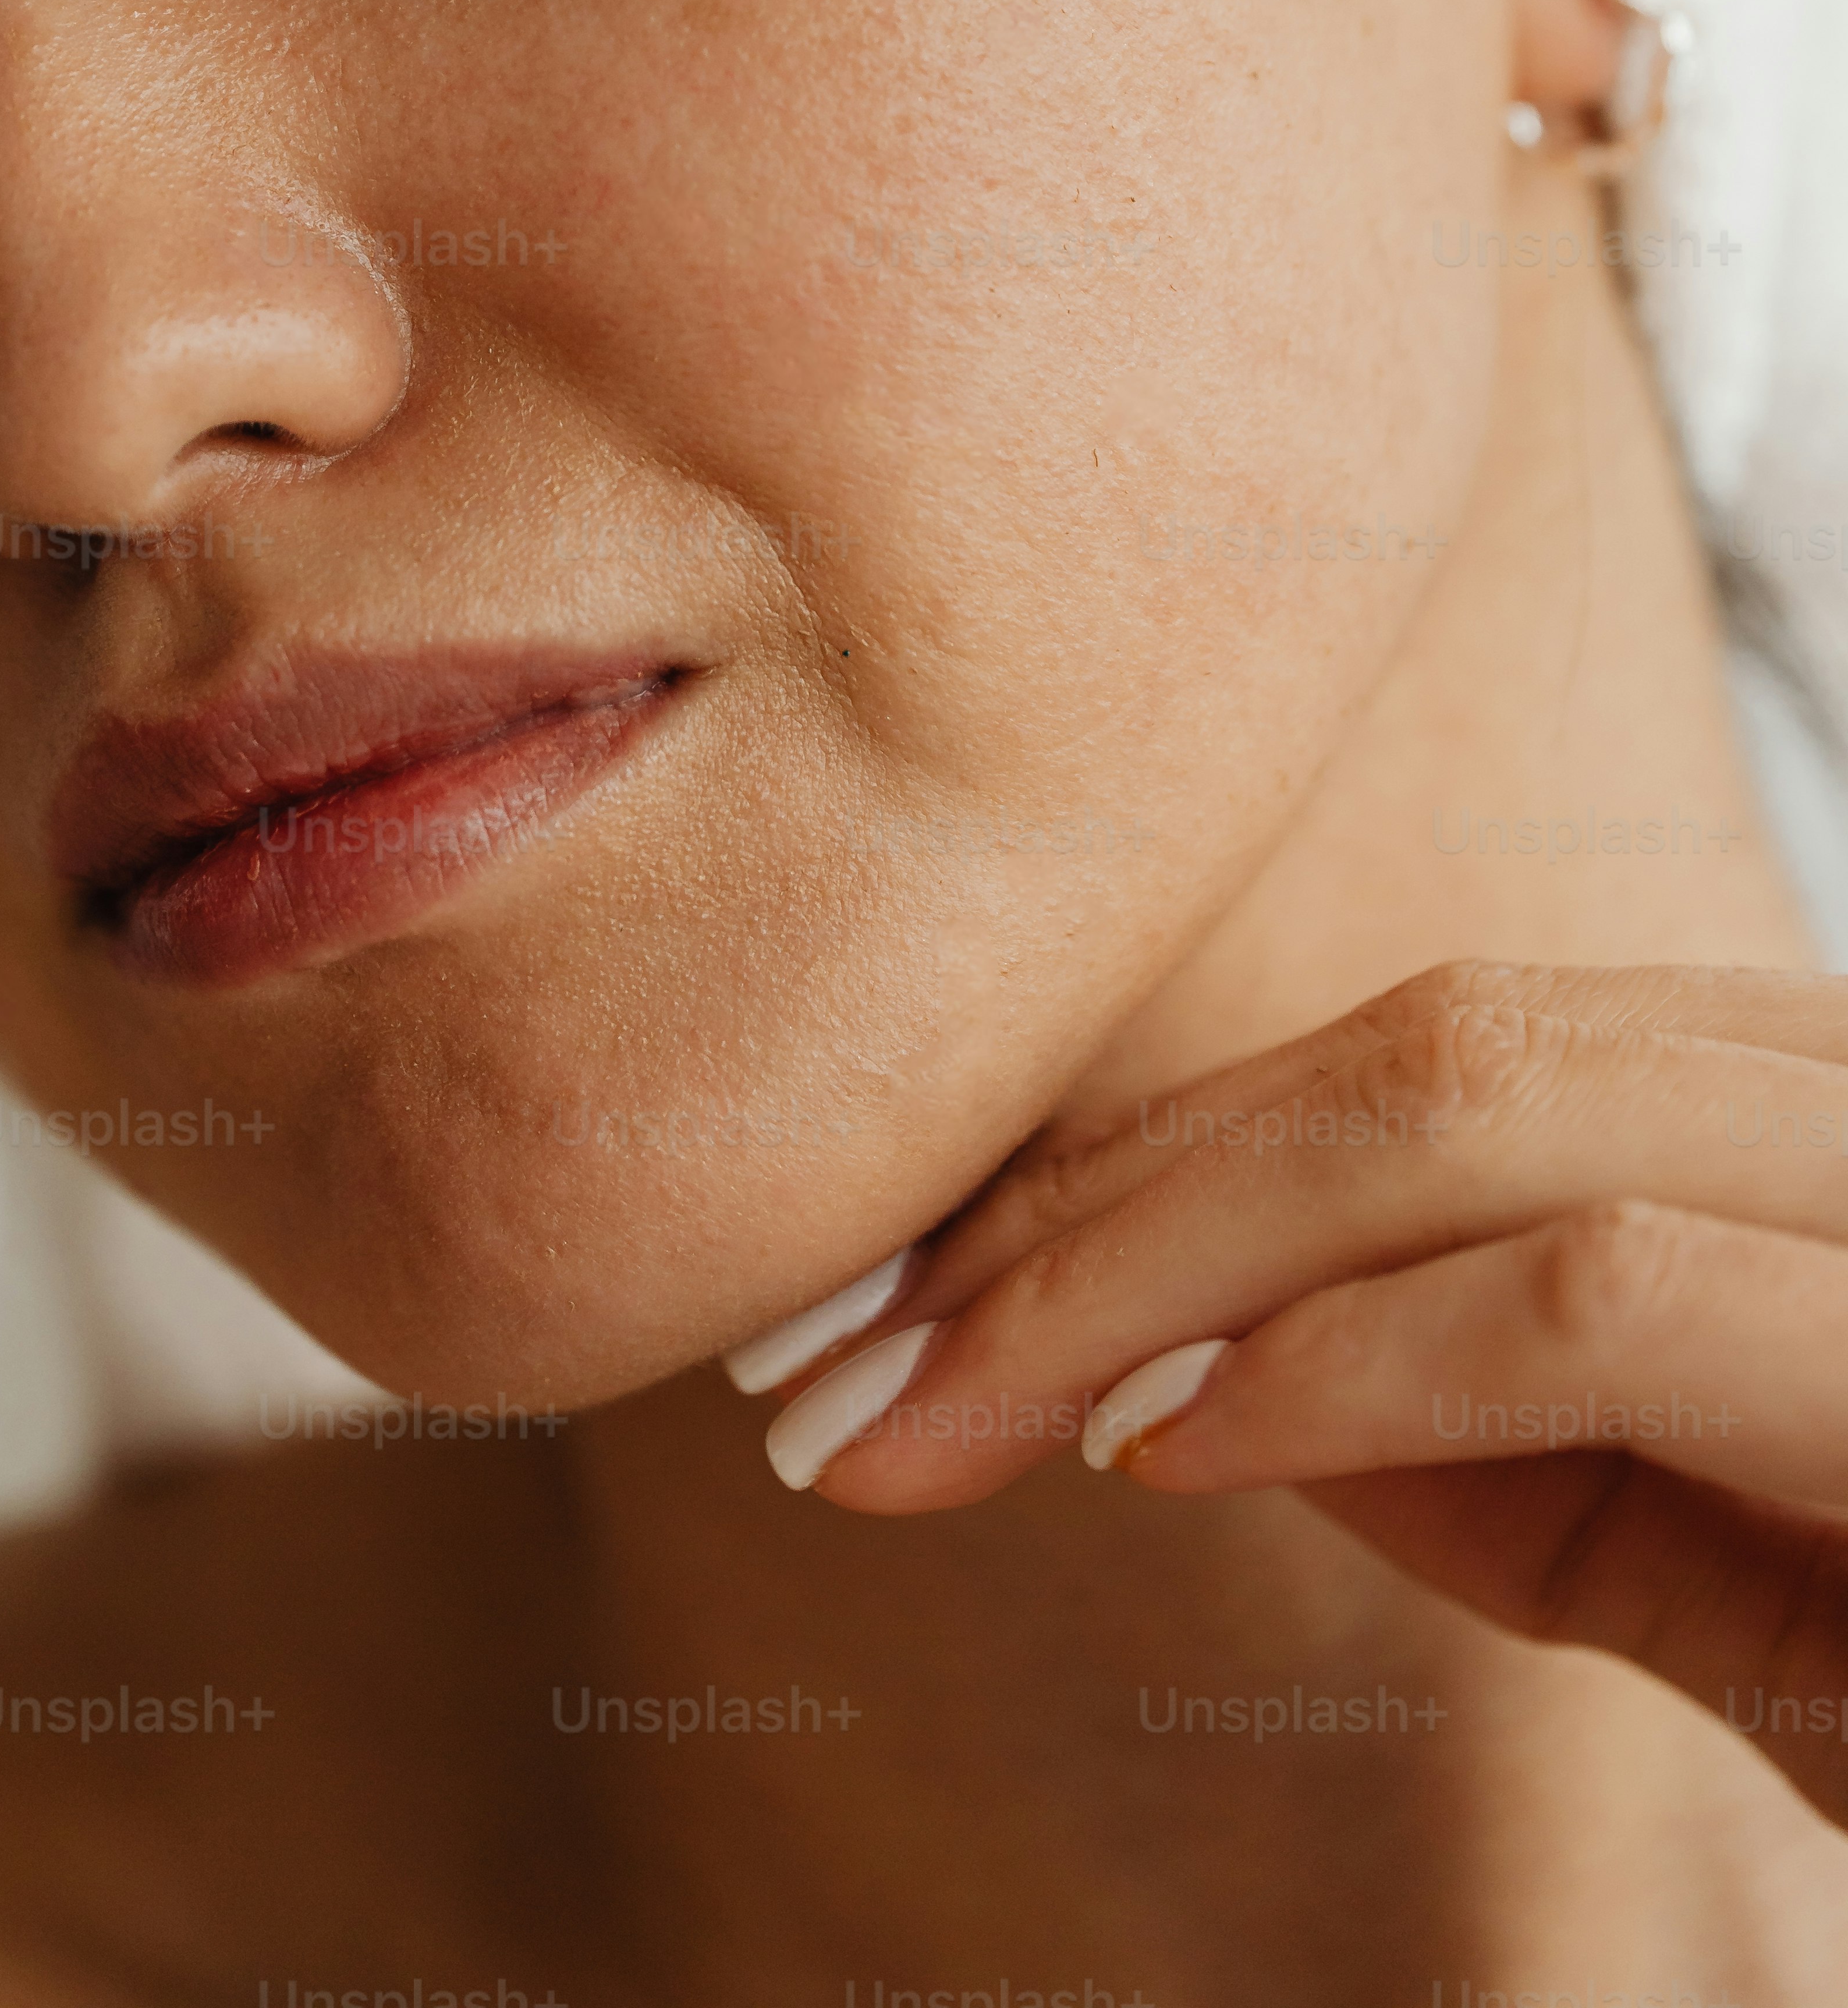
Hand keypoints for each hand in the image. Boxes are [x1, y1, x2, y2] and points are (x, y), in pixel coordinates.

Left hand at [761, 963, 1847, 1833]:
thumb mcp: (1706, 1553)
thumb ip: (1485, 1425)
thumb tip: (1188, 1352)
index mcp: (1811, 1102)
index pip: (1425, 1051)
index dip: (1138, 1149)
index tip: (901, 1294)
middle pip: (1428, 1043)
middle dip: (1096, 1190)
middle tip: (844, 1364)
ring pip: (1496, 1099)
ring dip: (1163, 1245)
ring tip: (949, 1396)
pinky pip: (1609, 1293)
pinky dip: (1349, 1353)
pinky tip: (1169, 1445)